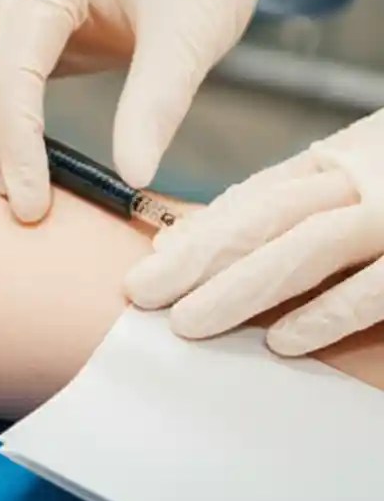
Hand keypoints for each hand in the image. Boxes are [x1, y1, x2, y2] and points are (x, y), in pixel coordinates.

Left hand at [125, 108, 383, 355]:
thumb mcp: (365, 173)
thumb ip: (293, 200)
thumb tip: (186, 236)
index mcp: (347, 159)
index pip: (261, 197)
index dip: (202, 229)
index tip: (152, 259)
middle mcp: (366, 177)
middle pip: (269, 215)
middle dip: (199, 255)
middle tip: (140, 293)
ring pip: (308, 245)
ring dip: (241, 285)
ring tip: (187, 322)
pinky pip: (376, 287)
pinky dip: (328, 312)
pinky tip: (281, 341)